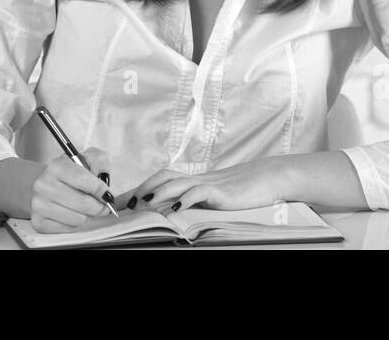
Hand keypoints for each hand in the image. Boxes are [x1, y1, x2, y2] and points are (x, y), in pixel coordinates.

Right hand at [29, 148, 116, 232]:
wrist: (46, 184)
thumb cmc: (70, 172)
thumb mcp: (87, 158)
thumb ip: (100, 162)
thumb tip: (104, 176)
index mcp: (56, 166)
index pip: (84, 180)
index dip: (101, 190)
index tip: (107, 194)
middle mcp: (43, 185)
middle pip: (84, 203)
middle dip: (99, 206)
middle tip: (101, 204)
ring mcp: (39, 205)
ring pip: (79, 218)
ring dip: (87, 215)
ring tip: (84, 206)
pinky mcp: (39, 222)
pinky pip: (69, 228)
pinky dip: (75, 222)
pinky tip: (72, 212)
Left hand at [119, 156, 288, 213]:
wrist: (268, 178)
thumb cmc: (241, 191)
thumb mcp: (214, 197)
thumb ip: (195, 201)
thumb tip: (174, 212)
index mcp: (192, 181)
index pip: (161, 180)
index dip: (140, 188)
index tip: (120, 201)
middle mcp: (196, 178)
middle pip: (162, 177)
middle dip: (141, 188)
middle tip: (124, 204)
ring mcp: (208, 182)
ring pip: (176, 182)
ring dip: (156, 192)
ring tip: (141, 203)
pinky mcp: (220, 190)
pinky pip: (199, 192)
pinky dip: (185, 199)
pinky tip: (175, 209)